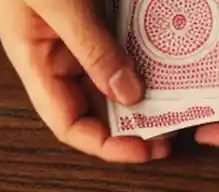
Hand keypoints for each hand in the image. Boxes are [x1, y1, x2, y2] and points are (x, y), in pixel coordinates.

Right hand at [0, 0, 169, 161]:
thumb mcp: (58, 3)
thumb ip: (91, 49)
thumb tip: (127, 96)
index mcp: (36, 60)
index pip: (68, 123)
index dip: (105, 145)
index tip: (144, 150)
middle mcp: (58, 52)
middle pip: (98, 104)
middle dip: (135, 122)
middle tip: (174, 129)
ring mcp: (79, 31)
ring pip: (118, 75)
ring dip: (149, 89)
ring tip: (181, 98)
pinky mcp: (99, 9)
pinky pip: (128, 39)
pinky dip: (151, 51)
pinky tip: (176, 57)